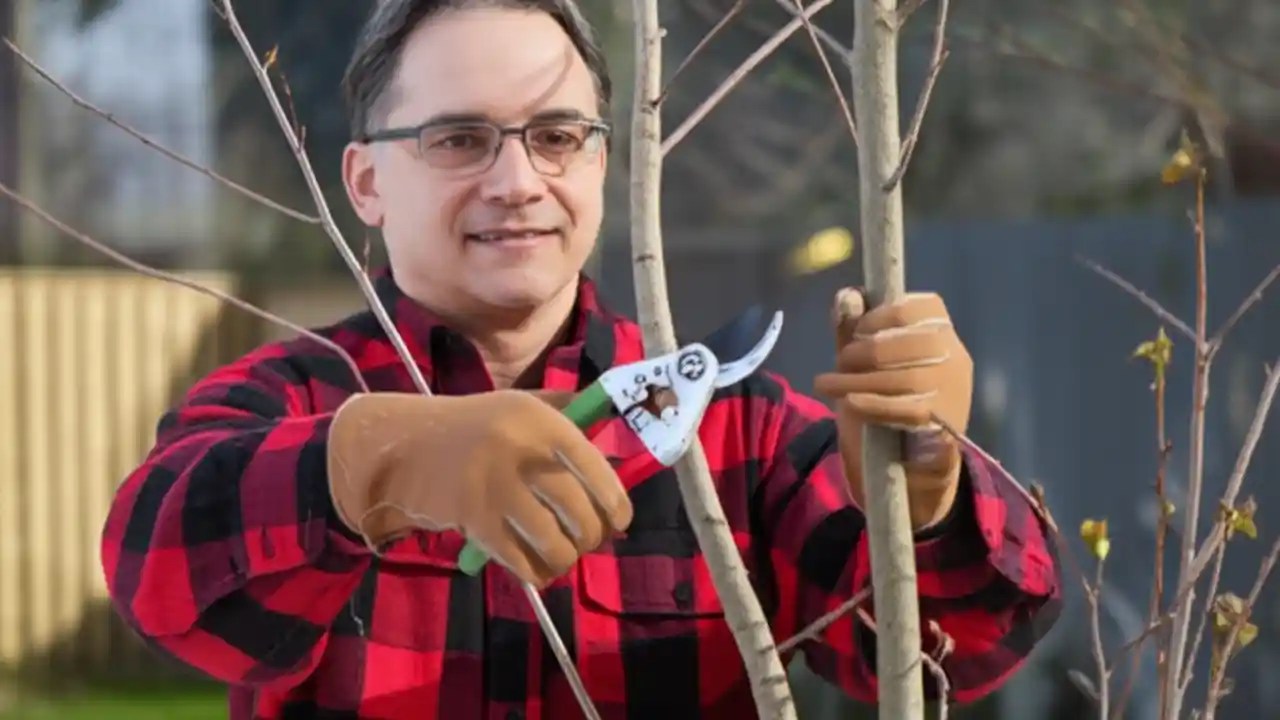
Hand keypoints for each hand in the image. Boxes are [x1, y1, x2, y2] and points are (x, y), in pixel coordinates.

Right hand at [326, 389, 632, 586]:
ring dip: (566, 558)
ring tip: (563, 553)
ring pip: (555, 544)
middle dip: (592, 536)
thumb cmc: (475, 427)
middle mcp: (520, 451)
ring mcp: (494, 489)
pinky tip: (538, 567)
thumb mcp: (521, 407)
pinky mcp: (473, 523)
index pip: (595, 469)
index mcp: (540, 419)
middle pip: (579, 512)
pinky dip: (538, 573)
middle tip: (588, 539)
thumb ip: (568, 418)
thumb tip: (615, 443)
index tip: (619, 521)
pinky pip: (523, 564)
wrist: (405, 446)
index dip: (616, 503)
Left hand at [814, 289, 972, 529]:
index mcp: (941, 331)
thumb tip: (846, 295)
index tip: (858, 332)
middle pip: (907, 343)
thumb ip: (853, 328)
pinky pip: (907, 409)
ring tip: (826, 384)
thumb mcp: (864, 361)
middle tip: (839, 363)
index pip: (921, 307)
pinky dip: (872, 404)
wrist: (906, 464)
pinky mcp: (944, 426)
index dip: (882, 316)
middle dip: (862, 351)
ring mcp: (953, 392)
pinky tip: (849, 402)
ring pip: (904, 377)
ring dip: (855, 379)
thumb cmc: (883, 398)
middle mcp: (955, 357)